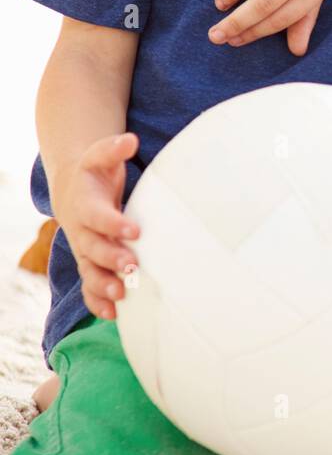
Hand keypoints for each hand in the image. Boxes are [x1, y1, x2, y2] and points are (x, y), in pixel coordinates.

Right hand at [53, 133, 140, 320]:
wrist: (73, 191)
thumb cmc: (94, 173)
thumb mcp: (100, 156)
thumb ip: (114, 148)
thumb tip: (130, 140)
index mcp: (86, 205)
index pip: (99, 217)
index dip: (114, 224)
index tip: (135, 231)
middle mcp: (83, 232)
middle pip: (94, 248)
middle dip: (111, 258)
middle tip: (132, 265)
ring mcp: (85, 251)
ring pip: (90, 271)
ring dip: (103, 285)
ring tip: (121, 295)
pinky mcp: (91, 264)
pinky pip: (90, 287)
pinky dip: (98, 301)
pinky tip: (114, 314)